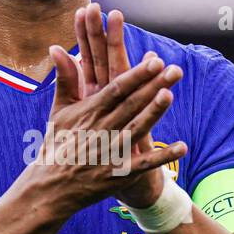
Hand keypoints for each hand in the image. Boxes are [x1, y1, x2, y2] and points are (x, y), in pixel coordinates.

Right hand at [73, 2, 183, 207]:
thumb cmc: (57, 144)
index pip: (117, 89)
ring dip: (154, 113)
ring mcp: (111, 152)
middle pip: (132, 104)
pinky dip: (163, 157)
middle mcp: (102, 129)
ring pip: (137, 129)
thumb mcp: (59, 110)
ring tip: (170, 95)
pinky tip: (182, 147)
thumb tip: (57, 47)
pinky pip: (144, 164)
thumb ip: (66, 78)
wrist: (50, 187)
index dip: (137, 75)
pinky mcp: (118, 174)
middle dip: (154, 86)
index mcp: (90, 112)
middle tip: (175, 70)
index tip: (155, 60)